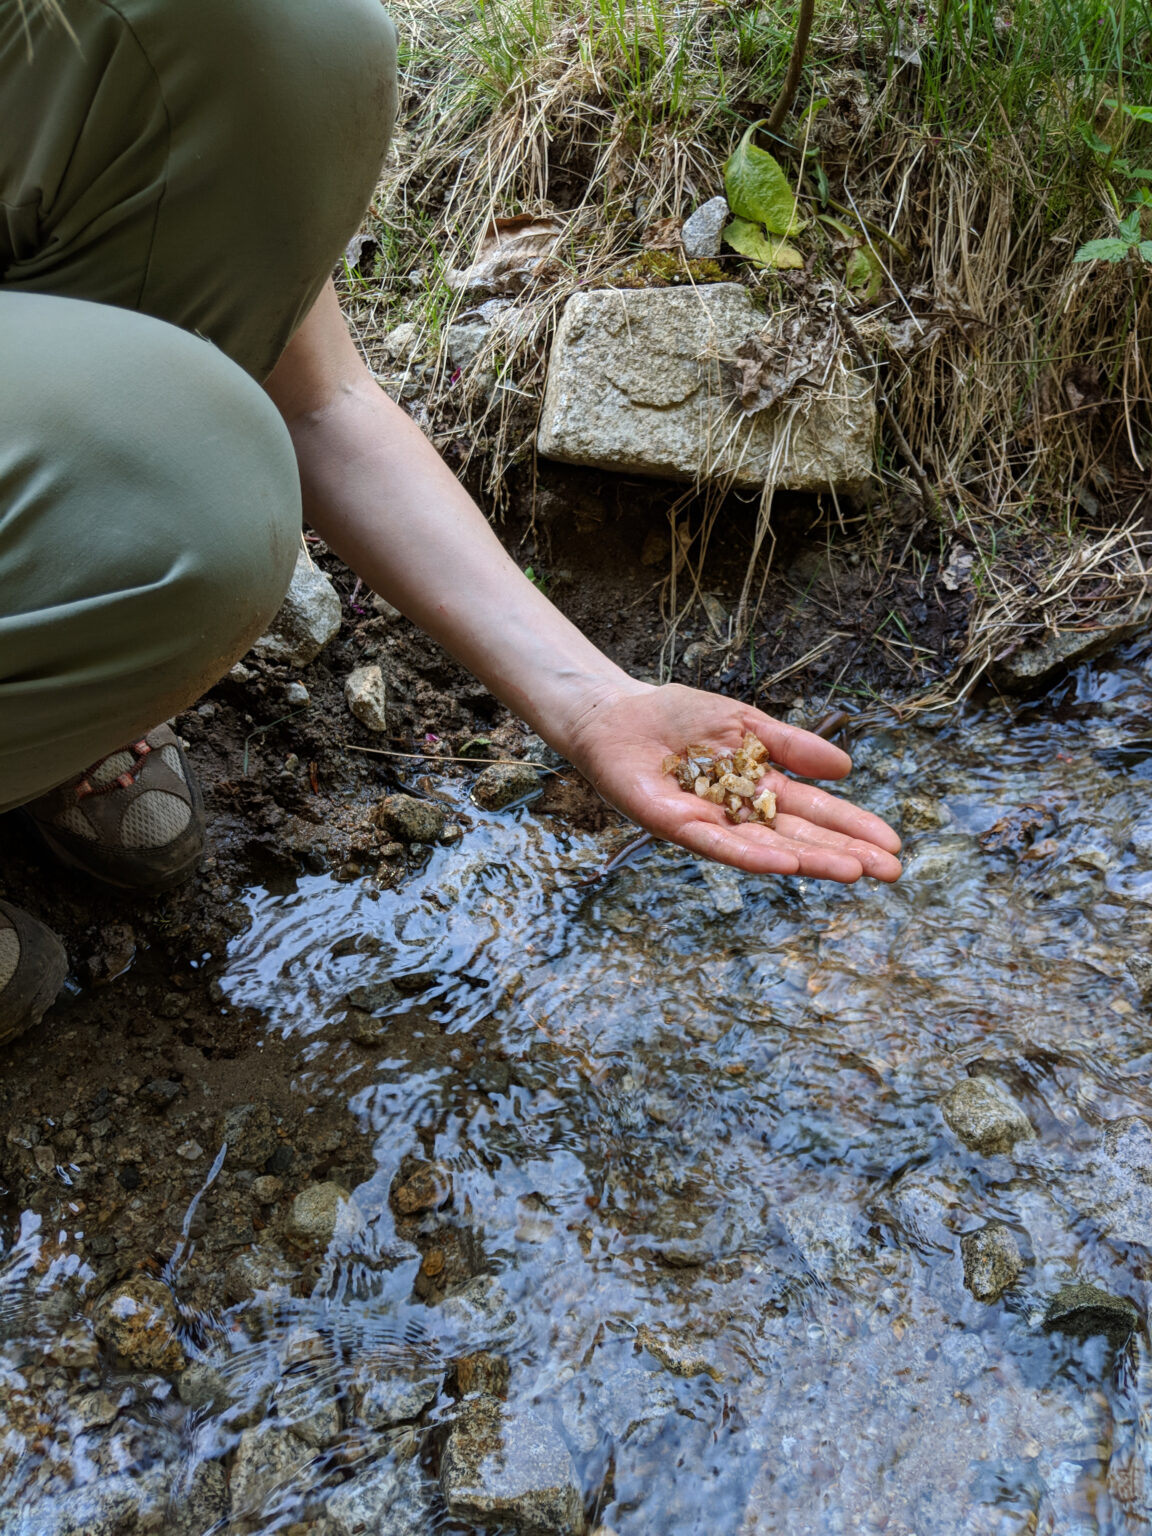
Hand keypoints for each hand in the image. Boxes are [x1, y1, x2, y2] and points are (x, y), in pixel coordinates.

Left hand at [563, 681, 901, 883]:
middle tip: (892, 872)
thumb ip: (791, 745)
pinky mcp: (675, 825)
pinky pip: (718, 845)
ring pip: (767, 848)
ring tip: (853, 872)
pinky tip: (785, 863)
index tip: (892, 843)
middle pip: (800, 838)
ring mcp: (709, 824)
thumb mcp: (746, 723)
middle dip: (845, 854)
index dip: (853, 828)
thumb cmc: (678, 718)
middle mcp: (739, 815)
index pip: (815, 812)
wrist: (617, 715)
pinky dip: (752, 855)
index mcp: (759, 789)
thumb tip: (846, 768)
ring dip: (810, 861)